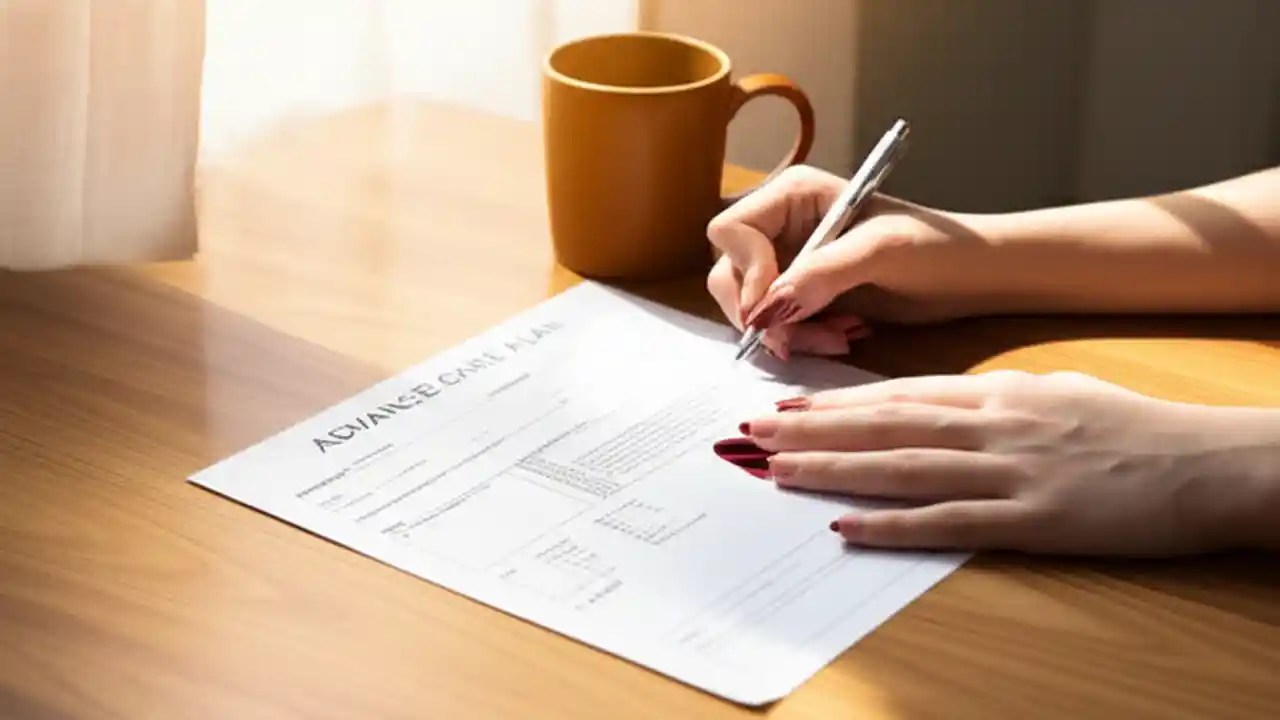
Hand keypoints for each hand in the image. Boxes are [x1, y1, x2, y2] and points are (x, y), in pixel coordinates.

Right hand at [706, 165, 996, 358]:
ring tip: (839, 337)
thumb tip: (767, 308)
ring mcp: (791, 264)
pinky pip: (778, 327)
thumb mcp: (880, 251)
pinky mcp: (804, 297)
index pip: (731, 231)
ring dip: (788, 332)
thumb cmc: (937, 246)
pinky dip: (803, 340)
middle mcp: (782, 226)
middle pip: (730, 275)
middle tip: (799, 338)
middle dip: (763, 313)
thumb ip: (822, 273)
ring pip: (752, 309)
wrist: (972, 277)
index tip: (774, 304)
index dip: (745, 271)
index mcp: (793, 195)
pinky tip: (843, 335)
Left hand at [730, 371, 1279, 555]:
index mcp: (997, 394)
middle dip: (812, 428)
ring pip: (900, 465)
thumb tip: (947, 405)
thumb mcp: (1057, 394)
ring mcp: (1008, 470)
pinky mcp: (1030, 518)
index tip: (786, 403)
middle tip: (752, 431)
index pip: (897, 393)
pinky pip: (946, 522)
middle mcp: (991, 424)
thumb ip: (997, 400)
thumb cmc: (1134, 429)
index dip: (835, 400)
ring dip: (833, 468)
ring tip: (777, 468)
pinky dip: (891, 525)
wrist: (1206, 463)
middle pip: (883, 424)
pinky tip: (846, 527)